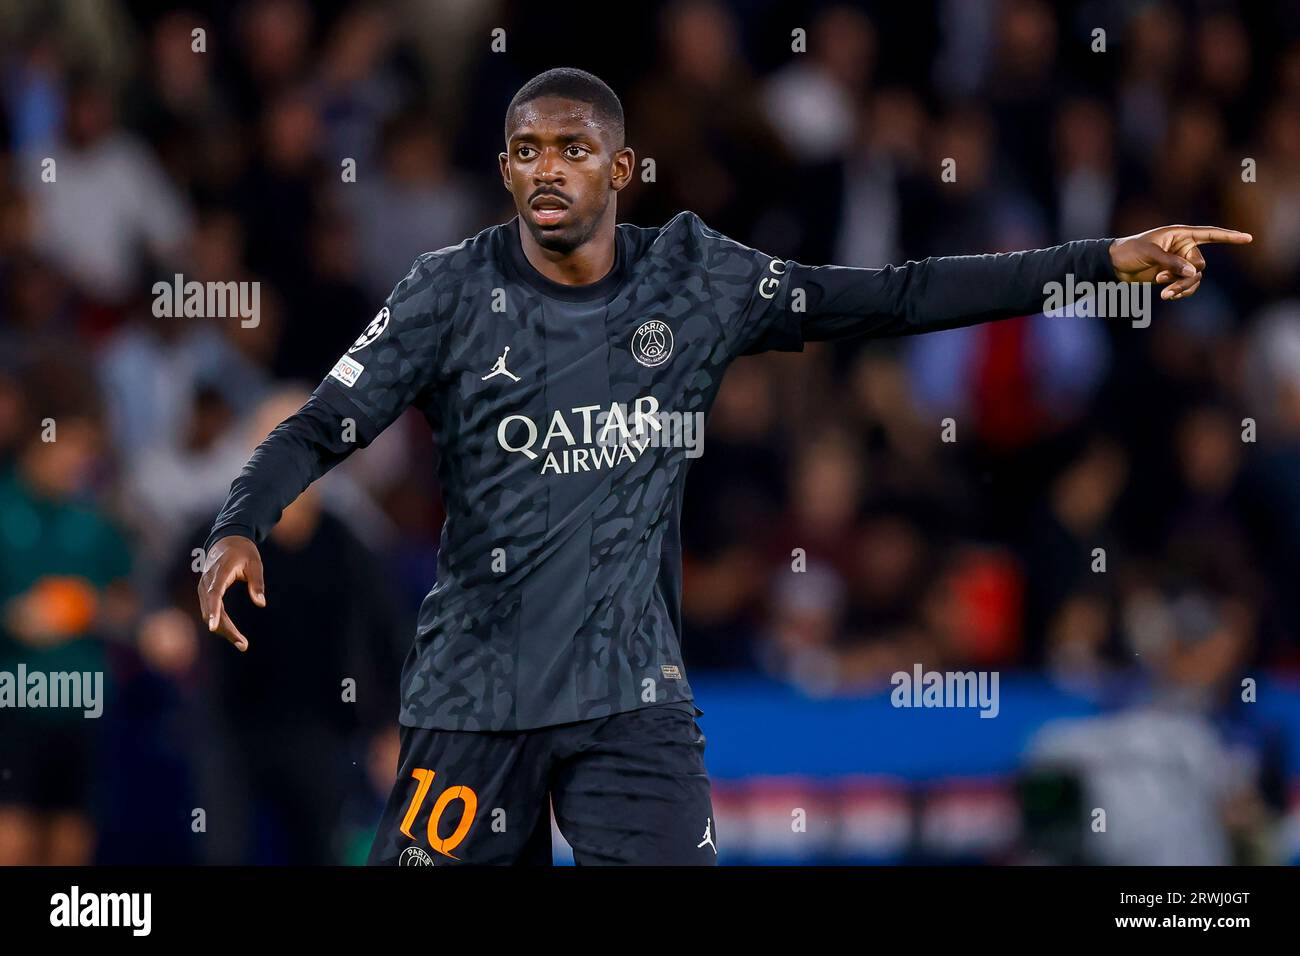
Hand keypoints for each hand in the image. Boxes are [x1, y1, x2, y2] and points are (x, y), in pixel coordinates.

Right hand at [196, 535, 265, 651]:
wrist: (227, 540)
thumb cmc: (244, 552)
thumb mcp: (255, 564)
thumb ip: (257, 583)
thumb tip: (261, 603)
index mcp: (221, 571)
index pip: (214, 594)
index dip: (213, 610)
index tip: (213, 627)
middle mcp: (208, 580)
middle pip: (211, 609)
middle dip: (225, 629)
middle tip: (243, 645)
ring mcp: (204, 586)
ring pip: (208, 612)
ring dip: (222, 629)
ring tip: (241, 643)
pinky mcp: (205, 591)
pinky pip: (210, 609)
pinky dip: (219, 622)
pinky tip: (232, 633)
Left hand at [1109, 225, 1251, 300]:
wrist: (1115, 264)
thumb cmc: (1130, 251)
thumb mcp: (1150, 253)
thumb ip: (1171, 262)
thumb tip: (1192, 272)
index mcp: (1181, 235)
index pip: (1210, 234)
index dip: (1229, 237)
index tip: (1248, 238)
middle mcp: (1184, 248)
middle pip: (1199, 265)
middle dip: (1186, 277)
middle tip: (1164, 281)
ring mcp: (1179, 263)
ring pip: (1194, 279)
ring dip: (1182, 288)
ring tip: (1164, 294)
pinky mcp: (1173, 276)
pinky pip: (1186, 286)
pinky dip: (1179, 292)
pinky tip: (1167, 295)